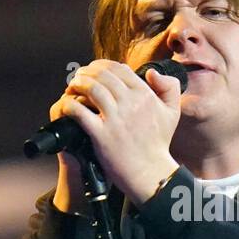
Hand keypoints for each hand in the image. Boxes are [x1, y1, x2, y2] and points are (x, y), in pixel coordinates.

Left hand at [53, 60, 181, 205]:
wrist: (150, 172)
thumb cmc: (158, 144)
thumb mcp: (172, 113)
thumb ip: (169, 88)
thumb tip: (153, 72)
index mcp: (145, 95)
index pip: (119, 69)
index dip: (102, 65)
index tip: (94, 69)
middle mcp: (131, 103)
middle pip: (102, 76)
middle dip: (87, 72)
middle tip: (79, 76)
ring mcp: (116, 119)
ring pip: (91, 89)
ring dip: (77, 84)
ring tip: (72, 86)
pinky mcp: (102, 134)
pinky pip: (80, 112)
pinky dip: (70, 105)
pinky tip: (67, 105)